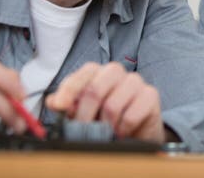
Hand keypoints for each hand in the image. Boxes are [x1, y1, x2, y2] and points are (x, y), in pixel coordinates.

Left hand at [45, 62, 164, 143]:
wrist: (137, 130)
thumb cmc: (107, 117)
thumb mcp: (83, 112)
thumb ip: (67, 105)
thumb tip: (53, 102)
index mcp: (98, 72)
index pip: (82, 75)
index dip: (68, 91)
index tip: (59, 106)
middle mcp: (116, 72)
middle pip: (95, 89)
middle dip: (85, 115)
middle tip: (82, 130)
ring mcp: (135, 81)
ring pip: (112, 105)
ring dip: (106, 125)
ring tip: (106, 131)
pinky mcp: (150, 95)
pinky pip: (131, 115)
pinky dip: (122, 129)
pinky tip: (122, 131)